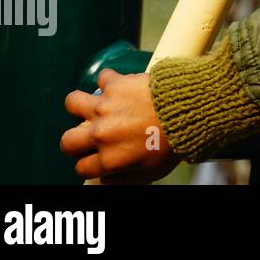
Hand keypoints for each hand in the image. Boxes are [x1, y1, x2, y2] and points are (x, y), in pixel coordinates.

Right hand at [60, 68, 181, 183]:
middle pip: (67, 141)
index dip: (88, 165)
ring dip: (81, 106)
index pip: (81, 168)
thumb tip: (105, 181)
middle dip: (76, 142)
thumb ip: (124, 181)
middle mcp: (101, 134)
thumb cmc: (175, 142)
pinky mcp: (115, 84)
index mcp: (109, 159)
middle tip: (89, 137)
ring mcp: (105, 107)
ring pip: (72, 103)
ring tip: (94, 107)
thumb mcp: (152, 173)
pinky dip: (109, 80)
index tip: (96, 158)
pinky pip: (102, 77)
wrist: (191, 109)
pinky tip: (120, 86)